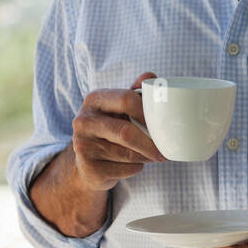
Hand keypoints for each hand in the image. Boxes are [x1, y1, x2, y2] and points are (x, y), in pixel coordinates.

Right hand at [70, 71, 165, 191]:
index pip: (125, 99)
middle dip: (150, 143)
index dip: (147, 111)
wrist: (86, 164)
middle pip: (126, 132)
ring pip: (128, 154)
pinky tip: (131, 164)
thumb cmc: (110, 130)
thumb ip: (135, 92)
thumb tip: (152, 77)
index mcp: (94, 100)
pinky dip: (136, 168)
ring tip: (148, 155)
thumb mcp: (119, 108)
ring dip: (145, 156)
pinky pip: (125, 170)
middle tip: (164, 150)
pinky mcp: (89, 169)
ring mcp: (83, 146)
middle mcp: (84, 121)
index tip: (161, 122)